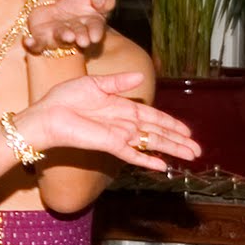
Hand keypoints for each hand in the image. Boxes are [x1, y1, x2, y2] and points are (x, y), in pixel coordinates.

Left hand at [23, 0, 114, 54]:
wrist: (54, 12)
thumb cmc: (77, 9)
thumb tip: (100, 0)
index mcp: (89, 26)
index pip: (95, 29)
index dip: (95, 32)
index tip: (96, 36)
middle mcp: (73, 34)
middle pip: (77, 35)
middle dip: (80, 37)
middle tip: (82, 40)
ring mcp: (56, 37)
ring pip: (59, 38)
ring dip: (63, 37)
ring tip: (68, 36)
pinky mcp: (40, 38)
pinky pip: (36, 44)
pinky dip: (32, 44)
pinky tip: (28, 41)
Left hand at [23, 72, 200, 170]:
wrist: (48, 114)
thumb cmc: (65, 98)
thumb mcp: (95, 84)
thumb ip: (119, 83)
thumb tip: (139, 77)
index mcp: (122, 108)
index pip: (153, 117)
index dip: (171, 124)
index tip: (187, 131)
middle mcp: (123, 124)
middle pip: (157, 133)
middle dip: (177, 141)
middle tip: (197, 150)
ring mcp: (118, 136)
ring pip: (150, 144)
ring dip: (171, 150)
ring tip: (190, 157)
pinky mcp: (109, 144)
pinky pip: (132, 154)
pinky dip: (147, 159)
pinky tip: (163, 166)